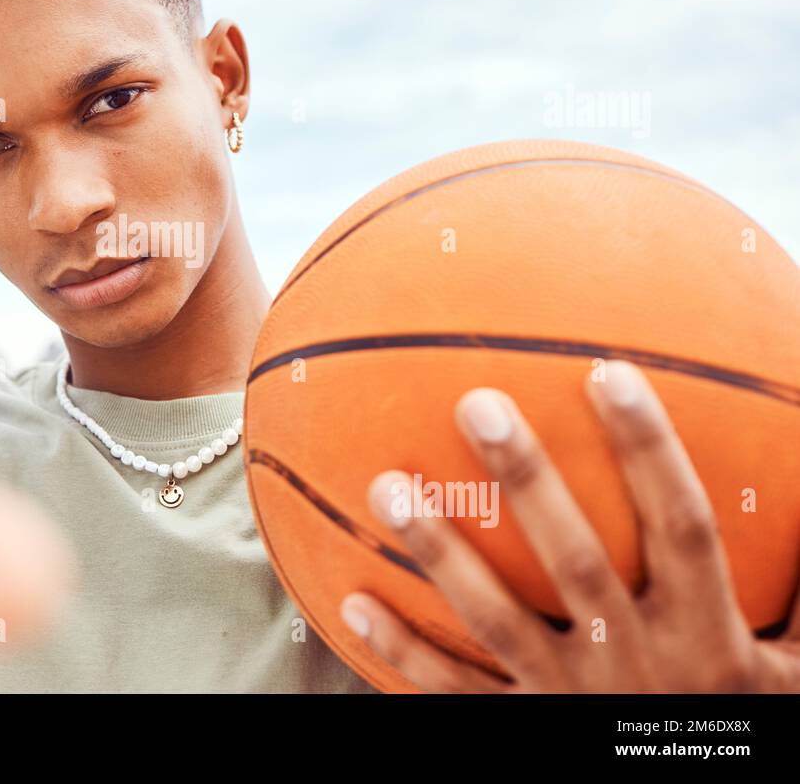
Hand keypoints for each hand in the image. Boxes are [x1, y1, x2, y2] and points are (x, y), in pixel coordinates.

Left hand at [339, 360, 799, 691]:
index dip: (650, 451)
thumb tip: (796, 498)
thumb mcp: (795, 669)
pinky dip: (402, 652)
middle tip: (478, 403)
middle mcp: (634, 662)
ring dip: (440, 553)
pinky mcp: (525, 734)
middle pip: (575, 560)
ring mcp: (570, 701)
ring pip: (497, 621)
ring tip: (387, 485)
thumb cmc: (739, 718)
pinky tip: (351, 600)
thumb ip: (796, 592)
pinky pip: (455, 694)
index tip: (608, 372)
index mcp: (706, 634)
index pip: (681, 525)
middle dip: (528, 482)